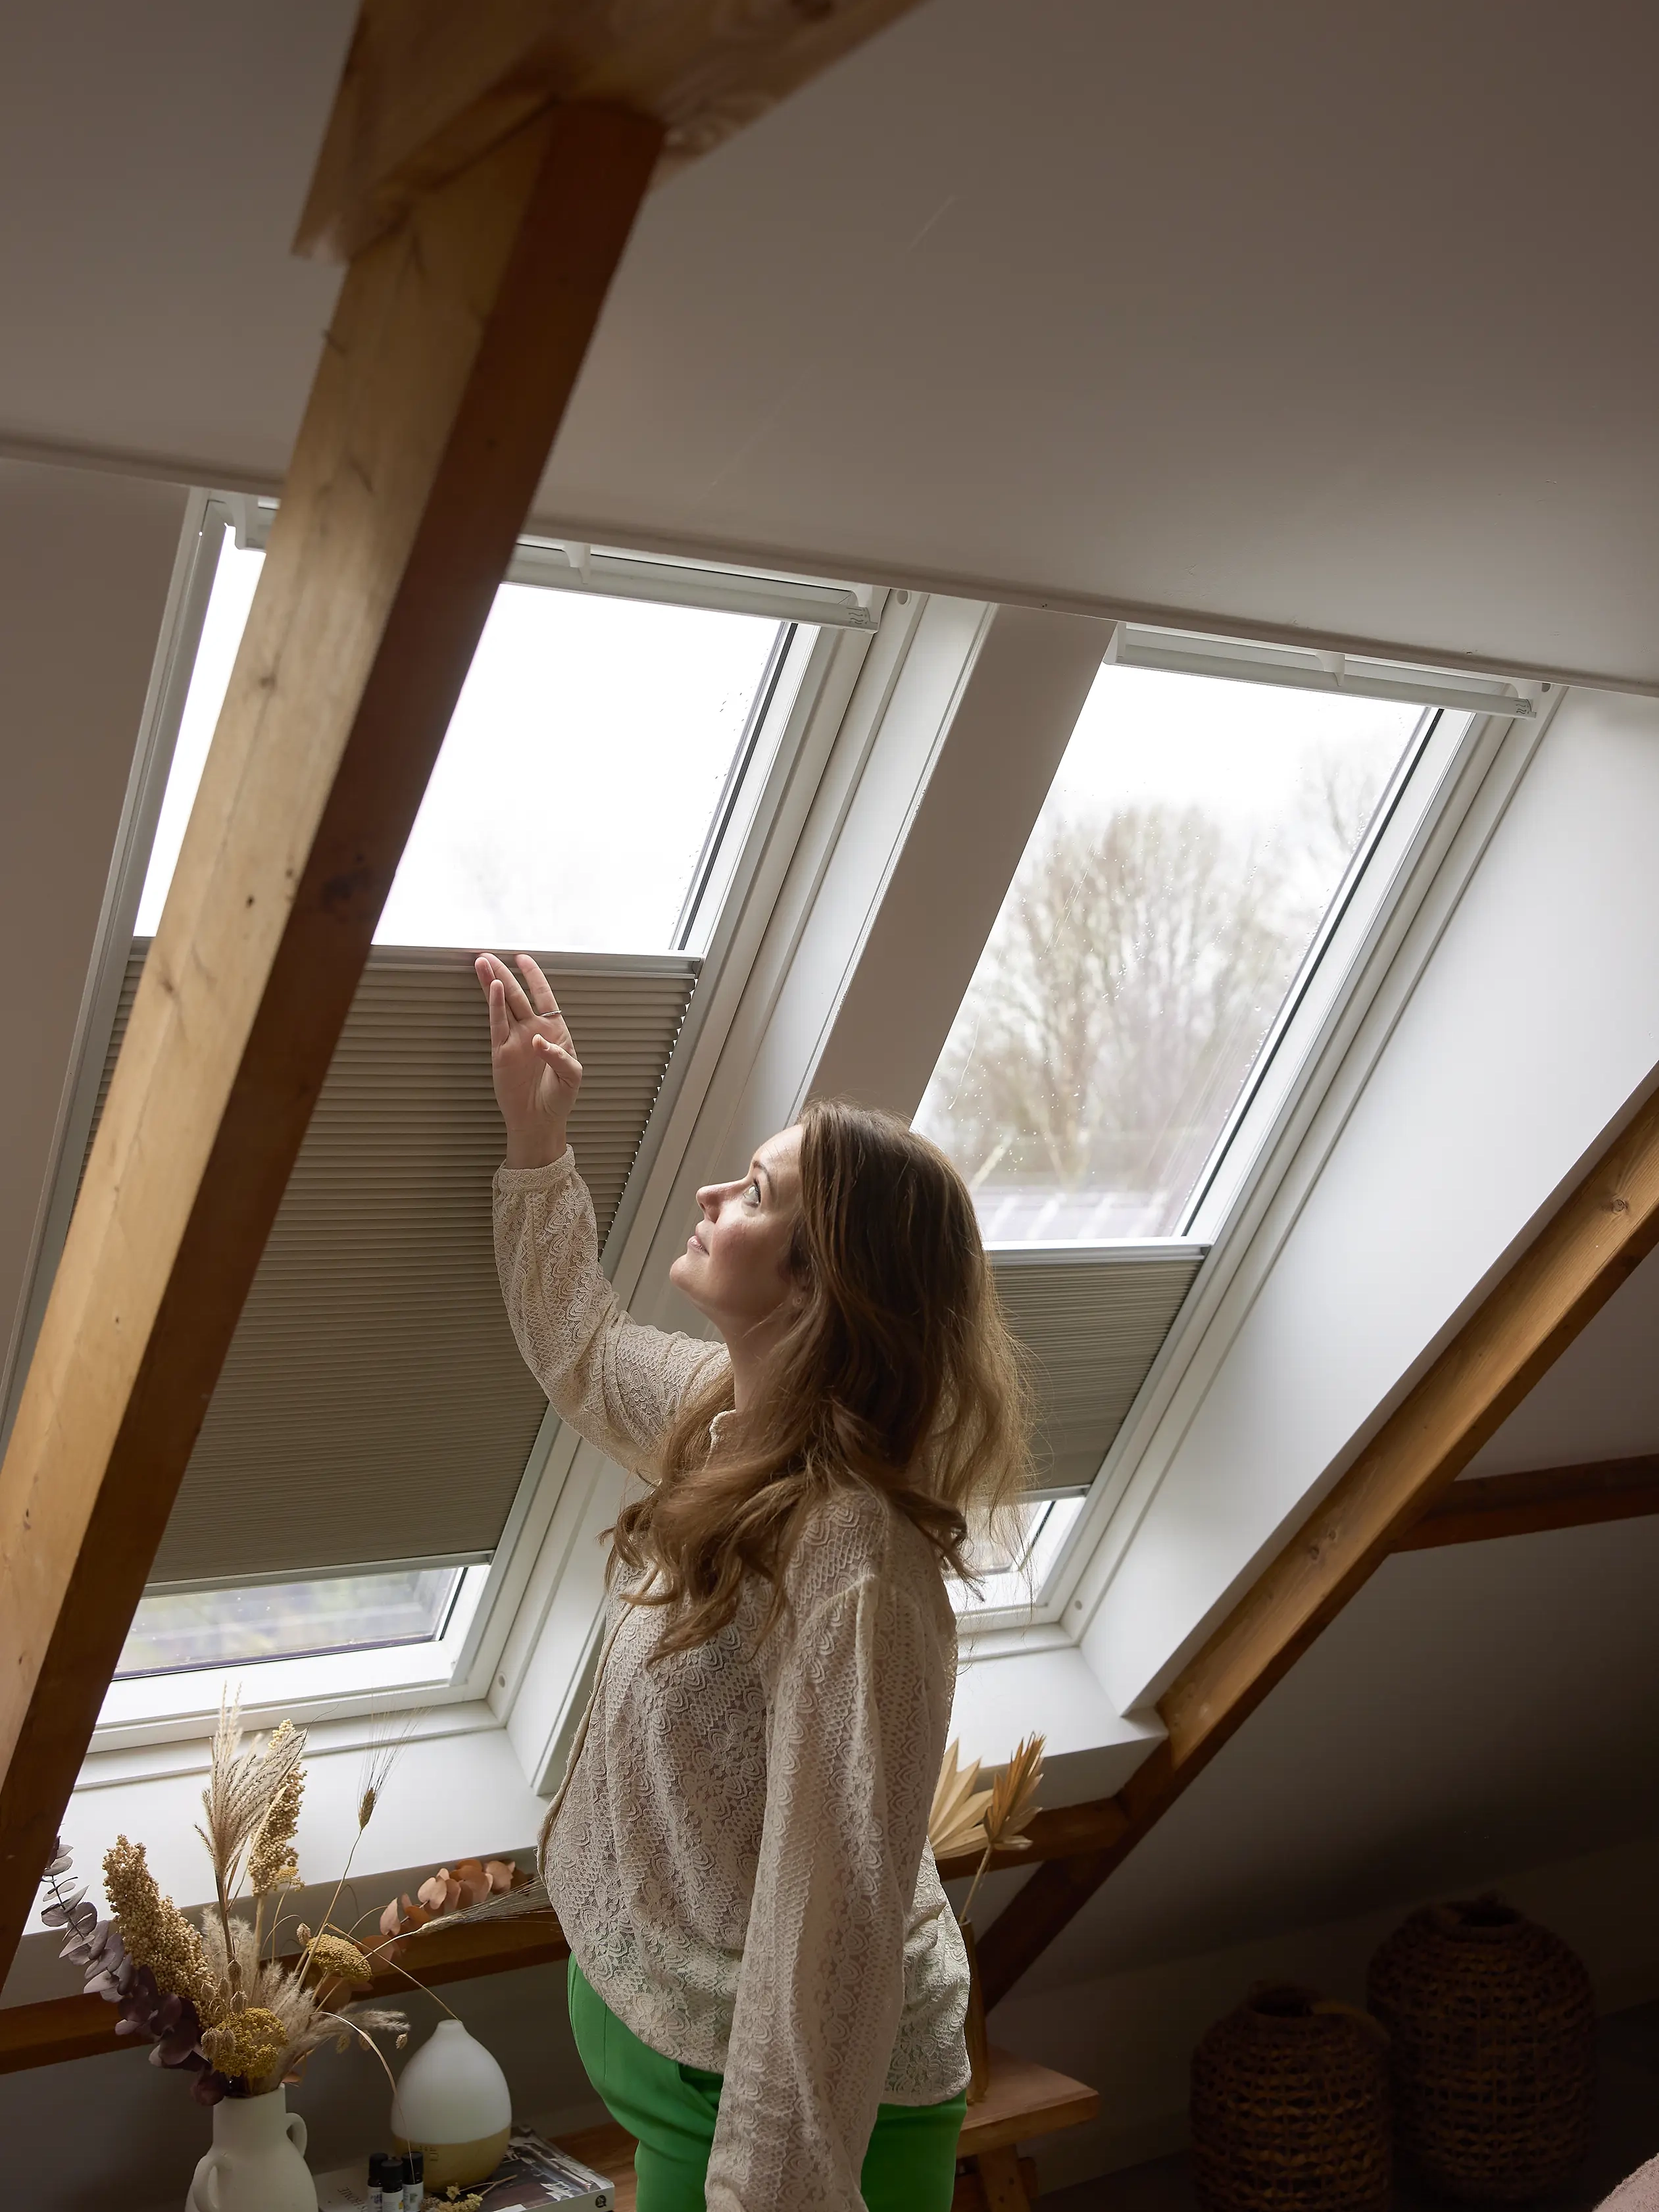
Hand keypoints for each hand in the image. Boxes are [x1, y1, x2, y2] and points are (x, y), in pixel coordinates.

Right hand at [475, 952, 582, 1169]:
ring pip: (503, 1005)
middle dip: (505, 973)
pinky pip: (497, 1025)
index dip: (534, 977)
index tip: (523, 958)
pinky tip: (493, 990)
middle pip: (518, 995)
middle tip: (489, 955)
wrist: (539, 1122)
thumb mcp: (572, 1077)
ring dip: (494, 983)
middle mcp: (532, 1030)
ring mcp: (514, 1040)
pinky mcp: (501, 1052)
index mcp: (554, 1031)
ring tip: (482, 963)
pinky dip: (495, 1007)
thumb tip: (538, 1040)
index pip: (544, 996)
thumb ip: (559, 1056)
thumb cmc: (559, 1099)